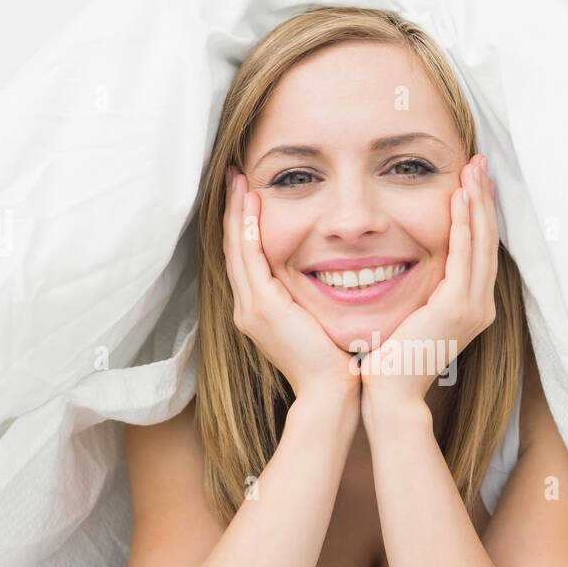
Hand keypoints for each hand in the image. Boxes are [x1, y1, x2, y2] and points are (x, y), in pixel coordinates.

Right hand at [223, 167, 359, 403]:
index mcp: (258, 310)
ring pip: (236, 248)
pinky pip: (250, 258)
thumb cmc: (334, 359)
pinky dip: (249, 229)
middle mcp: (247, 307)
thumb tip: (330, 273)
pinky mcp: (263, 307)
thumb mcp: (317, 320)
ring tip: (239, 180)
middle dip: (234, 211)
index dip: (244, 224)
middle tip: (235, 176)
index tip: (248, 193)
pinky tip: (252, 203)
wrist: (330, 391)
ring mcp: (251, 307)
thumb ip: (311, 297)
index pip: (246, 258)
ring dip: (238, 212)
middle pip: (233, 248)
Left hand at [358, 154, 498, 404]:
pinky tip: (460, 200)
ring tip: (474, 170)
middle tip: (479, 162)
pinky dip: (464, 226)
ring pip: (481, 243)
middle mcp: (479, 305)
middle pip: (488, 240)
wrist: (390, 393)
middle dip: (484, 198)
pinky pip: (464, 257)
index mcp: (470, 306)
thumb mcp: (411, 315)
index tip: (473, 180)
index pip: (479, 249)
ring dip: (478, 203)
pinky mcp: (458, 308)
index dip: (479, 212)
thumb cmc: (390, 359)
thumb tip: (405, 262)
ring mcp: (472, 307)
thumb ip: (420, 290)